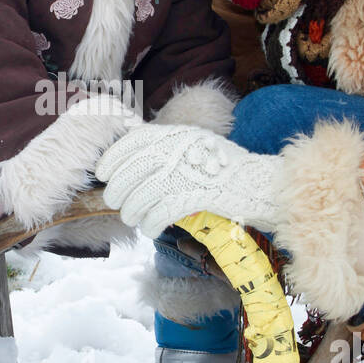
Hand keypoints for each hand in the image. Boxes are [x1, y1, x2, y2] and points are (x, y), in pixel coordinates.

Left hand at [95, 124, 283, 238]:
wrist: (261, 185)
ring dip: (132, 212)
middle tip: (116, 203)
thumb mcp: (196, 146)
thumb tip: (131, 168)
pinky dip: (151, 225)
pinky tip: (152, 229)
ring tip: (133, 219)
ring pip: (141, 196)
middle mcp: (179, 149)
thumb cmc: (226, 170)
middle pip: (131, 172)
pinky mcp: (196, 196)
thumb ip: (168, 150)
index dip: (112, 158)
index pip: (133, 141)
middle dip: (117, 191)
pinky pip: (159, 214)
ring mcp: (187, 172)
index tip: (102, 173)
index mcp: (177, 134)